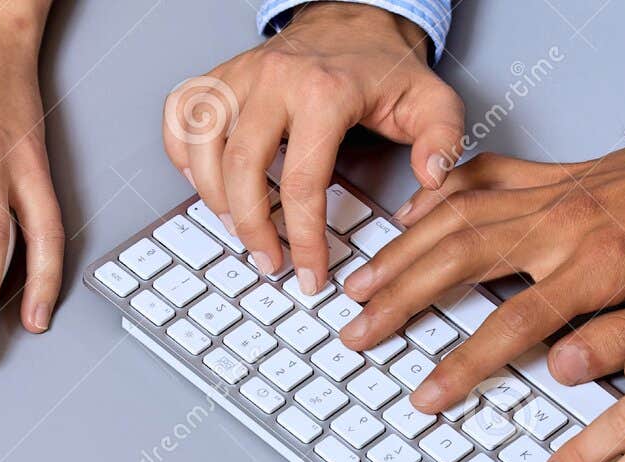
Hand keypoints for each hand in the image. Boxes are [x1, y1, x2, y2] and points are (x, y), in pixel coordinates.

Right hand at [163, 2, 462, 295]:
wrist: (354, 21)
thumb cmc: (384, 69)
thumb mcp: (431, 101)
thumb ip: (442, 141)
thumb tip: (430, 180)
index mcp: (324, 92)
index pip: (303, 183)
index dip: (304, 239)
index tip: (311, 273)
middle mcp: (274, 80)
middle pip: (241, 170)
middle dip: (251, 229)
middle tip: (269, 262)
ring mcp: (242, 75)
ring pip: (202, 145)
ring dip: (213, 199)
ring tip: (239, 230)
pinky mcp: (222, 75)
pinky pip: (182, 115)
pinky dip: (182, 154)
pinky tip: (204, 183)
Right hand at [336, 50, 624, 412]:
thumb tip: (565, 371)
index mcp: (598, 266)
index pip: (511, 326)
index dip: (461, 365)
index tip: (424, 394)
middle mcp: (565, 224)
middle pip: (459, 261)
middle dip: (400, 299)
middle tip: (356, 331)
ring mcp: (557, 192)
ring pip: (458, 217)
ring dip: (402, 250)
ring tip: (360, 282)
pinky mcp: (561, 174)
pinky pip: (486, 178)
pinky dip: (441, 196)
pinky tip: (410, 216)